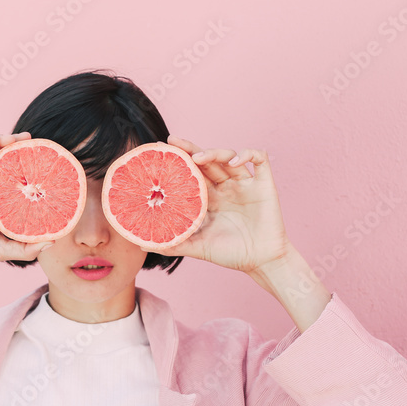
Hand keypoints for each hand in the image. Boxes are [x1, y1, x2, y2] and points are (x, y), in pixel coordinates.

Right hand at [0, 132, 53, 273]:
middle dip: (15, 150)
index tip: (45, 159)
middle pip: (0, 161)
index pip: (11, 178)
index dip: (26, 167)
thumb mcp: (0, 250)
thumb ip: (24, 248)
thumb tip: (52, 243)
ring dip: (0, 143)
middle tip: (33, 142)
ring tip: (17, 137)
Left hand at [146, 134, 291, 272]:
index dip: (179, 161)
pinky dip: (248, 153)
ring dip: (214, 152)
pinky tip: (235, 160)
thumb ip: (175, 244)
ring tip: (199, 158)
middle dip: (190, 149)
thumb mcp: (199, 248)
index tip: (161, 152)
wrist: (261, 263)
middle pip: (207, 160)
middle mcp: (225, 187)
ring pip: (229, 156)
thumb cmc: (231, 255)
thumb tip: (142, 246)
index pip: (192, 173)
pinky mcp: (264, 184)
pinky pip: (260, 159)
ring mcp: (244, 184)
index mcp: (209, 198)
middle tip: (173, 142)